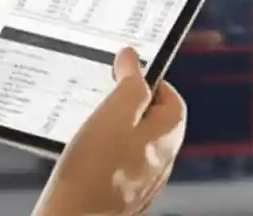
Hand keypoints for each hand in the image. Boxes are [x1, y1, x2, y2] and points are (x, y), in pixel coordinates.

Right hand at [33, 48, 186, 215]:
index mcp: (168, 136)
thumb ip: (130, 82)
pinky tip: (82, 152)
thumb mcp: (115, 112)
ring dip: (111, 129)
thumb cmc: (94, 171)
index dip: (148, 80)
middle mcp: (161, 160)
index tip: (123, 73)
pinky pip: (115, 164)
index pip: (170, 96)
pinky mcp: (120, 194)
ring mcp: (142, 180)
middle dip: (126, 104)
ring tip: (86, 124)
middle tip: (101, 97)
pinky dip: (101, 153)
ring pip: (131, 142)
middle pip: (151, 118)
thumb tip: (132, 57)